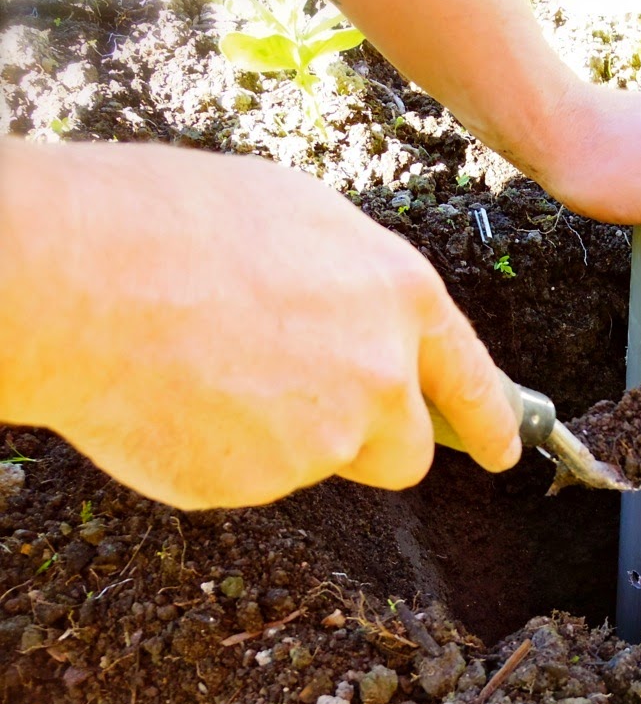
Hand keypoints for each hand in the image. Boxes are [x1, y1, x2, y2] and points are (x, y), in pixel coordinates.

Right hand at [0, 141, 519, 508]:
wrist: (75, 276)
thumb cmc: (171, 221)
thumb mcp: (299, 218)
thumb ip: (360, 288)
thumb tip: (372, 326)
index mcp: (401, 297)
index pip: (471, 381)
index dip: (491, 422)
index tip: (503, 452)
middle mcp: (380, 376)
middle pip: (408, 452)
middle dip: (377, 442)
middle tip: (315, 406)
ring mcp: (322, 440)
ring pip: (325, 461)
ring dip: (292, 438)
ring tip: (215, 370)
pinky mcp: (259, 485)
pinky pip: (255, 477)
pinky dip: (228, 453)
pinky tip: (181, 398)